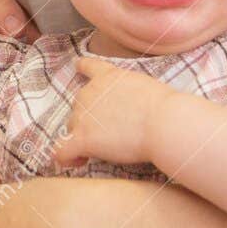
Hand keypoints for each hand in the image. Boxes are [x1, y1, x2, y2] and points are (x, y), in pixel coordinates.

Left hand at [50, 58, 172, 168]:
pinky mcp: (82, 138)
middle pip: (80, 107)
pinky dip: (68, 158)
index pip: (88, 65)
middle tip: (113, 134)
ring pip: (72, 129)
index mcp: (107, 77)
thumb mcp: (144, 87)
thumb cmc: (165, 108)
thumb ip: (129, 92)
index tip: (77, 67)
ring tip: (103, 150)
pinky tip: (80, 161)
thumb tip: (129, 108)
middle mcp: (88, 92)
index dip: (81, 68)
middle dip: (91, 121)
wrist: (164, 122)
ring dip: (83, 139)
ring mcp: (82, 115)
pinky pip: (62, 151)